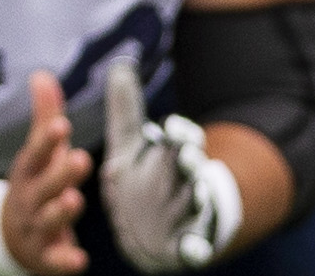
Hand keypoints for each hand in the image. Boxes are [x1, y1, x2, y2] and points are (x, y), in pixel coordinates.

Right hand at [2, 72, 90, 273]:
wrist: (12, 237)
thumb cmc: (35, 184)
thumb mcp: (39, 153)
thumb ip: (45, 116)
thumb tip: (43, 74)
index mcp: (28, 171)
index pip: (36, 153)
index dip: (47, 140)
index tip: (63, 124)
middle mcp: (28, 198)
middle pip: (43, 186)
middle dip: (60, 173)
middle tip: (81, 158)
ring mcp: (34, 228)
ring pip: (46, 220)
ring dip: (60, 212)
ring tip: (75, 199)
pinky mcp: (44, 256)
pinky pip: (53, 259)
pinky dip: (64, 260)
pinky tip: (79, 259)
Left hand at [100, 61, 238, 271]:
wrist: (155, 234)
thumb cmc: (143, 182)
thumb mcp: (129, 146)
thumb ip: (126, 109)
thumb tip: (119, 63)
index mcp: (170, 158)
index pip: (178, 140)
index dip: (177, 134)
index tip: (171, 127)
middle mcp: (182, 184)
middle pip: (187, 169)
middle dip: (187, 161)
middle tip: (185, 153)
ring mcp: (186, 216)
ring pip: (193, 204)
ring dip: (194, 198)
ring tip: (195, 191)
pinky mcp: (186, 247)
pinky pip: (194, 249)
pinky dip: (195, 250)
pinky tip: (193, 252)